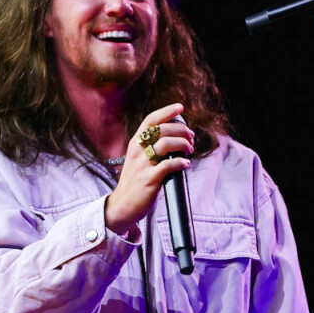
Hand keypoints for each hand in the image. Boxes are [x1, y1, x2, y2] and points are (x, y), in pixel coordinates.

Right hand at [103, 104, 193, 235]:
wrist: (122, 205)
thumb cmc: (134, 182)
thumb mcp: (138, 159)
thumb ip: (151, 148)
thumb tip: (175, 140)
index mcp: (135, 143)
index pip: (150, 121)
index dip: (166, 111)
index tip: (180, 107)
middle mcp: (137, 151)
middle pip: (162, 130)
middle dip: (181, 130)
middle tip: (191, 138)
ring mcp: (142, 165)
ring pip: (165, 144)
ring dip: (183, 144)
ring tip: (189, 150)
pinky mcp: (149, 179)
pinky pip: (168, 166)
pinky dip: (180, 163)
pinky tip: (185, 164)